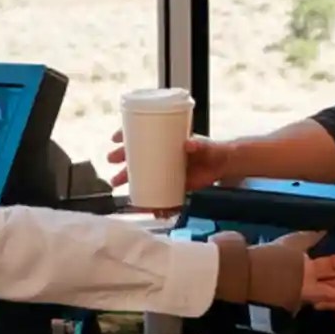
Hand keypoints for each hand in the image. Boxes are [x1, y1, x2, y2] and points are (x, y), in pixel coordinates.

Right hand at [107, 129, 233, 214]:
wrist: (223, 165)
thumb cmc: (212, 150)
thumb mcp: (205, 146)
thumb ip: (199, 146)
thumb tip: (189, 145)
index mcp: (167, 139)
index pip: (142, 133)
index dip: (127, 134)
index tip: (115, 139)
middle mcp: (163, 152)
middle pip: (137, 152)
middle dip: (121, 157)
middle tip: (111, 161)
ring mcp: (165, 168)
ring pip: (141, 171)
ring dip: (127, 176)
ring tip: (116, 183)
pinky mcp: (171, 183)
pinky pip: (154, 189)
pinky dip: (145, 196)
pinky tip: (136, 201)